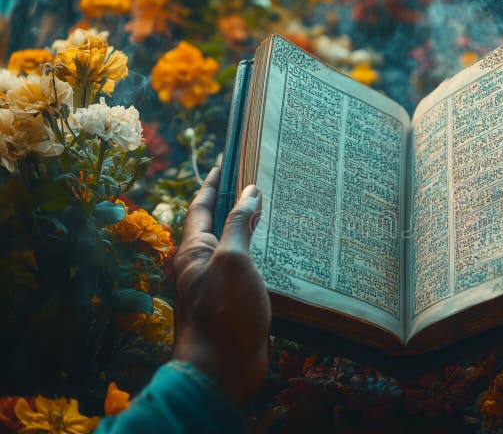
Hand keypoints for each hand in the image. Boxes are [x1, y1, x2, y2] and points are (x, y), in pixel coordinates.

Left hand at [172, 167, 270, 402]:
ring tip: (272, 213)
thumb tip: (250, 191)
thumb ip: (240, 225)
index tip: (224, 163)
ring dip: (250, 231)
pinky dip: (260, 257)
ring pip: (234, 249)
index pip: (201, 207)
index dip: (213, 184)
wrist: (222, 369)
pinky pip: (247, 272)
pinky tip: (278, 255)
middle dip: (233, 204)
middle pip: (217, 226)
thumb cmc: (224, 312)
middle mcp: (201, 266)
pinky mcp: (234, 305)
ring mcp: (217, 287)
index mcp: (193, 251)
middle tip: (256, 183)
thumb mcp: (233, 261)